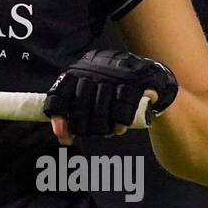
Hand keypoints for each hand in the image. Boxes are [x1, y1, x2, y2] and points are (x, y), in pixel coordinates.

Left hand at [43, 49, 177, 144]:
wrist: (149, 72)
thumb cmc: (112, 87)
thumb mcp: (91, 90)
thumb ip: (75, 111)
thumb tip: (62, 136)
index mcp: (78, 71)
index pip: (61, 93)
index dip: (58, 116)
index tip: (63, 135)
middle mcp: (94, 71)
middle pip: (81, 106)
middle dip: (82, 128)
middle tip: (88, 135)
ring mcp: (114, 76)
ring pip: (101, 111)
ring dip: (102, 128)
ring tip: (105, 132)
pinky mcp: (135, 84)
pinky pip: (122, 110)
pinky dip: (119, 124)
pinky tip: (119, 128)